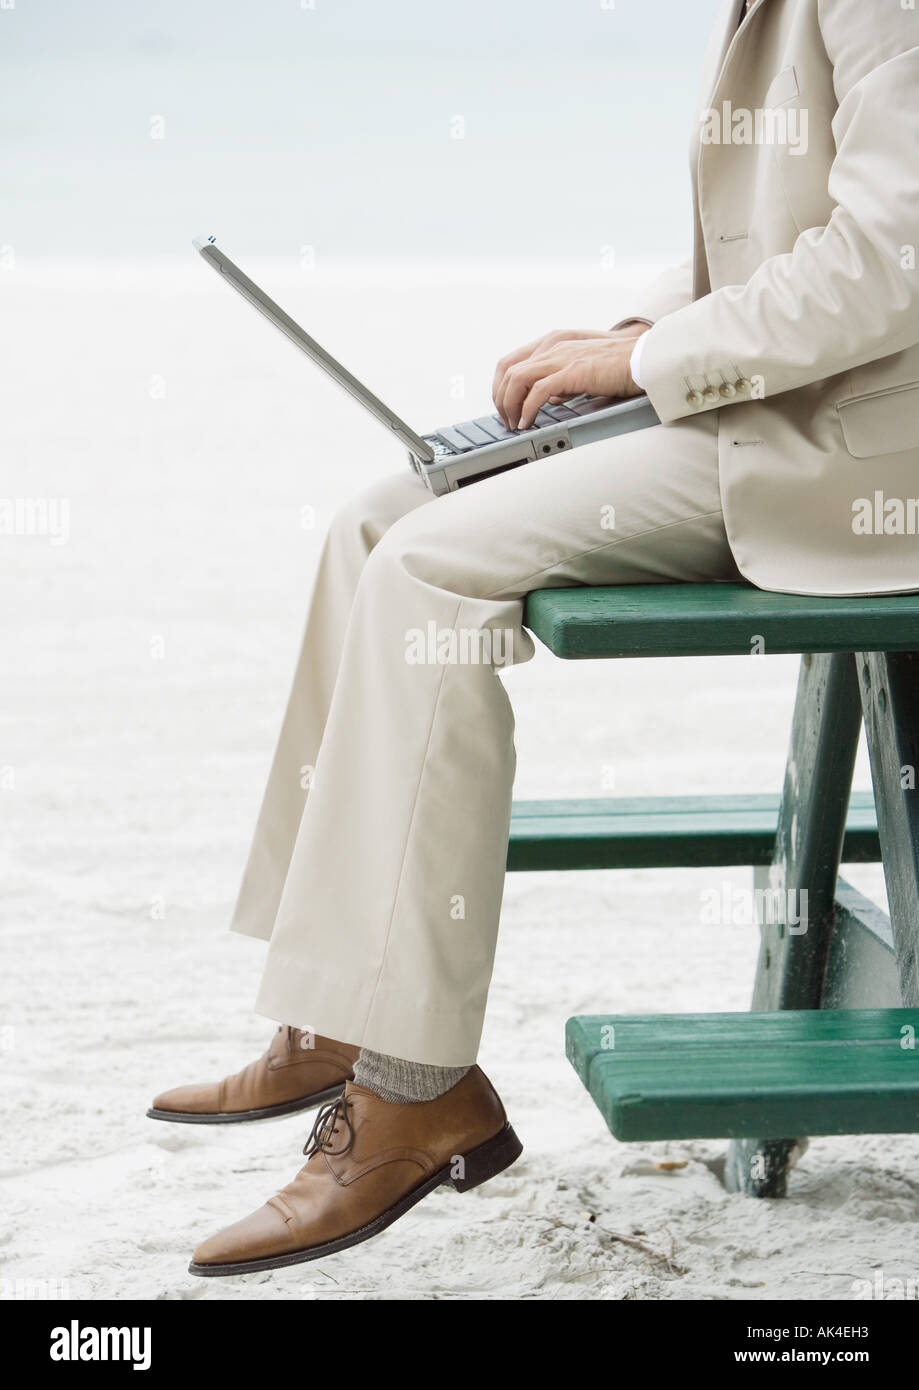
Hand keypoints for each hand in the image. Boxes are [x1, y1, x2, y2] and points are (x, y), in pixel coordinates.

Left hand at [492, 324, 648, 430]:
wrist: (643, 359)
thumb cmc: (616, 366)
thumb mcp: (581, 370)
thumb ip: (561, 380)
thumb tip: (548, 399)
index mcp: (552, 343)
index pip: (510, 362)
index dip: (500, 387)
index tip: (505, 407)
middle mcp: (553, 347)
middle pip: (507, 370)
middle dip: (500, 399)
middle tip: (506, 421)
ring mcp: (562, 357)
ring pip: (517, 379)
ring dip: (510, 405)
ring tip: (515, 424)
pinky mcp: (573, 371)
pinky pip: (539, 391)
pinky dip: (528, 409)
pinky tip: (529, 422)